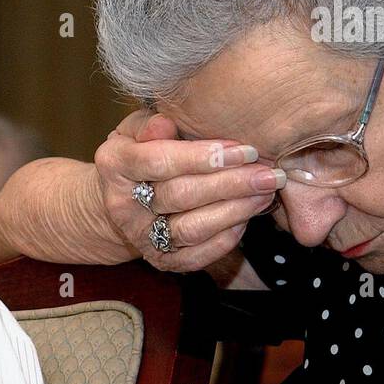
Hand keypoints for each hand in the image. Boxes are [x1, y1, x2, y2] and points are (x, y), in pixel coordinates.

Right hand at [94, 110, 281, 271]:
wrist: (120, 198)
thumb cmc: (140, 150)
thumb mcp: (137, 127)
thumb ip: (152, 122)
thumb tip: (166, 124)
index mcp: (114, 165)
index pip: (160, 162)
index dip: (204, 157)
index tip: (245, 150)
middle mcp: (122, 205)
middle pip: (180, 196)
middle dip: (230, 184)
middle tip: (269, 174)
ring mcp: (141, 236)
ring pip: (191, 228)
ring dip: (234, 211)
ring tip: (266, 193)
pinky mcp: (161, 260)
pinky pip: (197, 255)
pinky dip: (226, 238)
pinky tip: (247, 216)